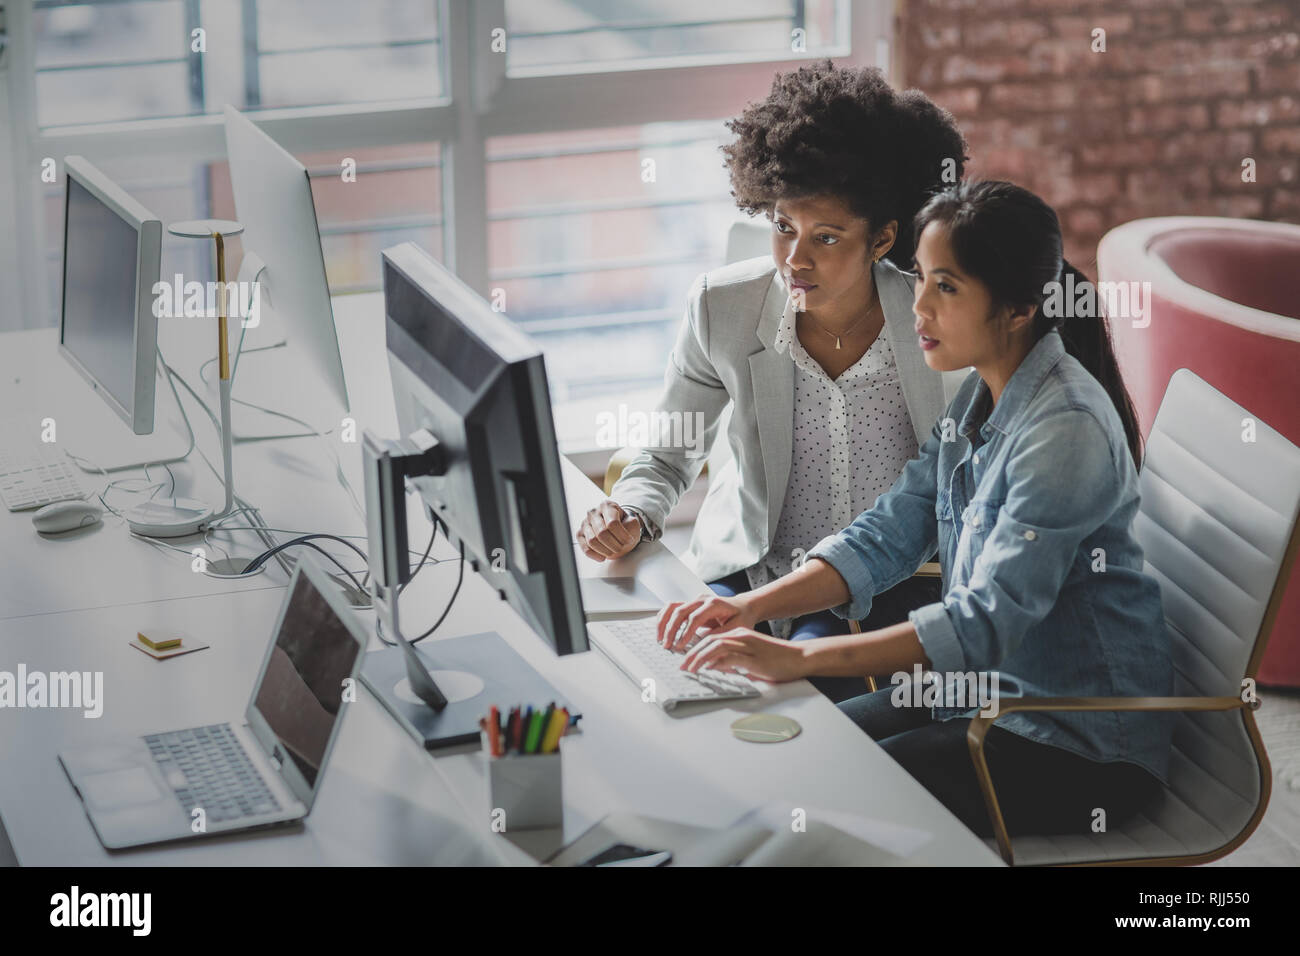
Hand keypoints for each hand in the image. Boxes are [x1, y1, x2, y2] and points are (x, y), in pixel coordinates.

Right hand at [576, 499, 641, 561]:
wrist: (616, 528)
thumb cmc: (624, 525)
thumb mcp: (632, 522)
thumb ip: (631, 525)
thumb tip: (625, 530)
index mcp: (607, 506)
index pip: (612, 523)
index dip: (622, 536)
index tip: (629, 541)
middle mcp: (593, 512)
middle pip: (602, 533)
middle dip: (614, 545)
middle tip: (621, 548)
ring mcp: (585, 523)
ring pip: (592, 541)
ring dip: (605, 551)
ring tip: (613, 552)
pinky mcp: (580, 534)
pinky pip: (585, 547)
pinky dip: (594, 555)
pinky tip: (603, 557)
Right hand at [656, 593, 758, 652]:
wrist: (744, 607)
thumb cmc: (742, 617)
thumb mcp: (737, 628)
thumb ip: (721, 636)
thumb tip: (705, 646)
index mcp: (714, 604)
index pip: (695, 618)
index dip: (686, 633)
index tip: (680, 646)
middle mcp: (702, 599)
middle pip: (680, 612)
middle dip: (671, 630)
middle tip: (667, 646)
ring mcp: (694, 600)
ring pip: (672, 607)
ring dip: (664, 623)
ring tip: (660, 638)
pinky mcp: (690, 604)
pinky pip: (672, 607)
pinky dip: (664, 618)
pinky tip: (661, 630)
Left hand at [680, 628, 808, 682]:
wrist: (799, 658)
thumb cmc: (777, 659)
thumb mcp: (751, 658)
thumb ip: (734, 660)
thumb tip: (717, 667)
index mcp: (739, 635)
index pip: (711, 638)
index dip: (695, 648)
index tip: (686, 659)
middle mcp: (741, 637)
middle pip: (709, 641)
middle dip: (692, 654)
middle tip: (682, 666)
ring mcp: (747, 646)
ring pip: (715, 647)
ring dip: (699, 658)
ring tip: (690, 669)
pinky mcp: (753, 658)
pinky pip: (729, 658)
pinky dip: (716, 663)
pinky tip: (708, 670)